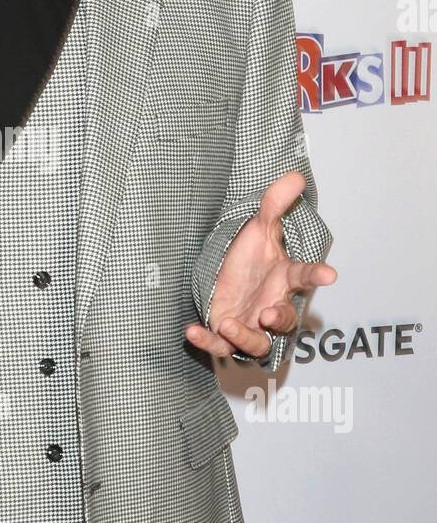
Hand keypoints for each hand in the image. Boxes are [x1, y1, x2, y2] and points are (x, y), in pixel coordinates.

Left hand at [184, 171, 336, 359]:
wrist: (224, 279)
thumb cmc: (248, 259)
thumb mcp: (258, 228)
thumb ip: (274, 205)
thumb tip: (295, 175)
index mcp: (283, 279)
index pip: (304, 276)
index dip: (316, 275)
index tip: (330, 274)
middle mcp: (272, 306)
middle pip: (285, 321)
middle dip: (280, 320)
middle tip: (269, 314)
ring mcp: (251, 324)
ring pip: (258, 344)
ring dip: (246, 337)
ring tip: (228, 324)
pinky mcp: (226, 336)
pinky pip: (220, 347)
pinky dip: (207, 342)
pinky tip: (191, 330)